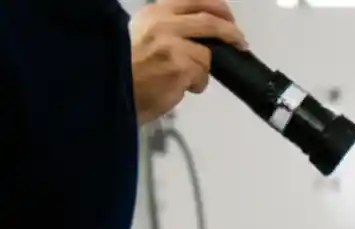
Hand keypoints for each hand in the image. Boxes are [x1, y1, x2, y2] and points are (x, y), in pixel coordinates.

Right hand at [130, 0, 248, 123]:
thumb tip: (199, 32)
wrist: (109, 89)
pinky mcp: (180, 67)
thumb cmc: (125, 67)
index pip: (194, 0)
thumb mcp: (141, 34)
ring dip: (206, 68)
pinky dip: (199, 84)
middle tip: (241, 42)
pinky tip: (184, 87)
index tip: (228, 17)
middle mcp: (163, 24)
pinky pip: (203, 75)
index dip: (218, 7)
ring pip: (208, 53)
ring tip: (192, 78)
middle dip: (231, 32)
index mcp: (154, 12)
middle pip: (210, 21)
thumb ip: (167, 27)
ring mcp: (173, 45)